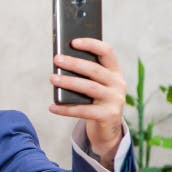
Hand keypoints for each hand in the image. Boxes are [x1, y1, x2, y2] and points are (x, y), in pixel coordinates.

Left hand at [49, 38, 126, 169]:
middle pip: (95, 70)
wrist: (107, 130)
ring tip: (52, 78)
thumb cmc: (95, 102)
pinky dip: (66, 109)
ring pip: (89, 88)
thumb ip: (83, 75)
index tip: (73, 41)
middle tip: (56, 59)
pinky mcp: (109, 116)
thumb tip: (60, 63)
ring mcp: (115, 100)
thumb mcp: (94, 86)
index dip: (91, 44)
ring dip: (69, 82)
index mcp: (115, 72)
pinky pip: (83, 111)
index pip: (107, 52)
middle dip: (74, 63)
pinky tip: (52, 106)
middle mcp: (118, 84)